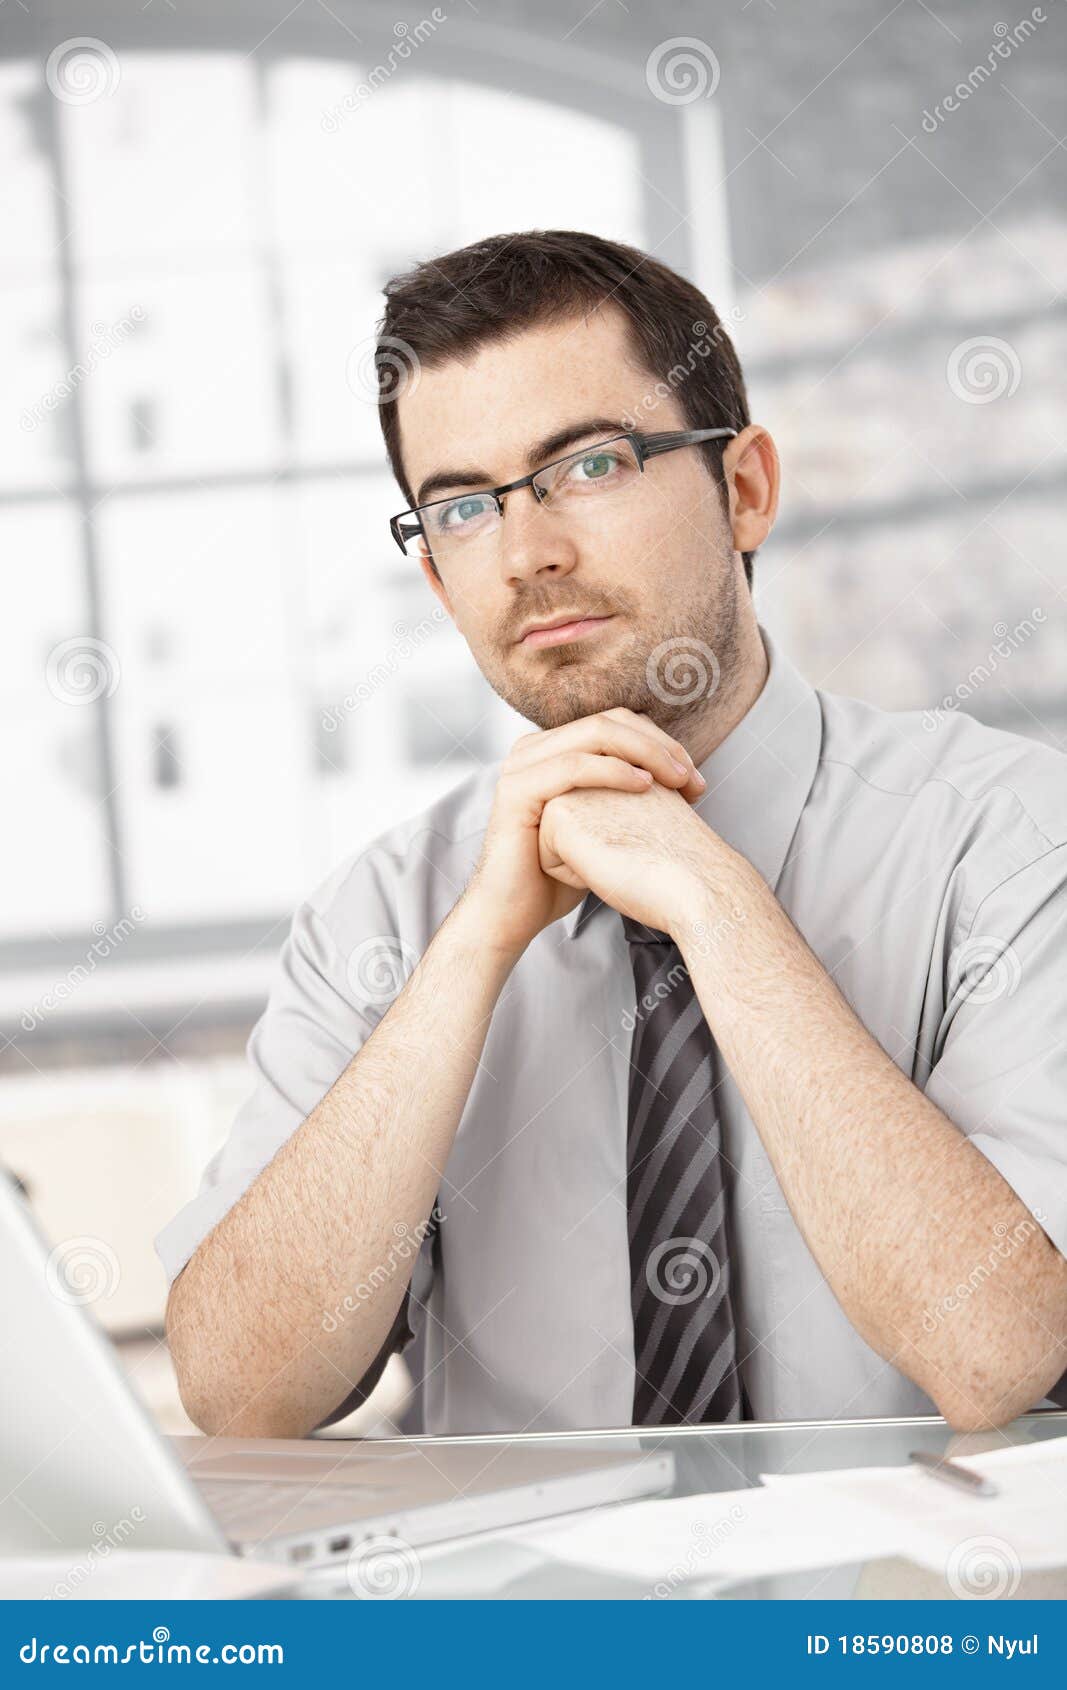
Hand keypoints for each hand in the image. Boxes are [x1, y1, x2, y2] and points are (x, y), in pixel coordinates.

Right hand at [464, 710, 705, 953]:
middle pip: (610, 721)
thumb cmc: (558, 876)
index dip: (661, 743)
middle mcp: (535, 748)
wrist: (514, 915)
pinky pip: (573, 767)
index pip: (617, 723)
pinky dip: (614, 771)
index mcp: (553, 750)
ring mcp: (522, 765)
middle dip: (660, 746)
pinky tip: (645, 786)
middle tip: (693, 779)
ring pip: (596, 734)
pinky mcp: (516, 789)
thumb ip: (622, 794)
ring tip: (678, 781)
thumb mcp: (598, 825)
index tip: (695, 781)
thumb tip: (676, 778)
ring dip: (646, 753)